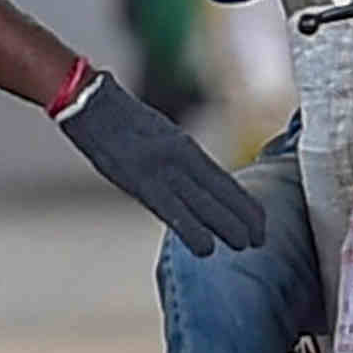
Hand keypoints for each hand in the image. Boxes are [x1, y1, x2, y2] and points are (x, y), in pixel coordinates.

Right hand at [59, 72, 267, 254]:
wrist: (91, 104)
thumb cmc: (122, 122)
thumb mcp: (160, 136)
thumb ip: (179, 160)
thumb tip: (197, 186)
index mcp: (186, 148)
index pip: (226, 182)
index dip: (246, 204)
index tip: (261, 223)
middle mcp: (181, 159)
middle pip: (221, 195)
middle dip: (243, 220)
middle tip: (259, 240)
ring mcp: (162, 170)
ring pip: (204, 204)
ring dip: (227, 228)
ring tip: (244, 245)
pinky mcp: (140, 181)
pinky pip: (172, 211)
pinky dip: (192, 231)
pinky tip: (206, 248)